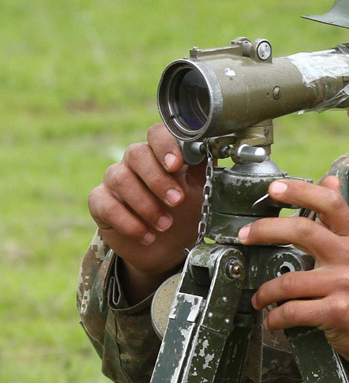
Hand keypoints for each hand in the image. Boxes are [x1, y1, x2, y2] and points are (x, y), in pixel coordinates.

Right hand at [88, 124, 204, 300]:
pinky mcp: (100, 202)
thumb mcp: (201, 189)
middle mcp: (135, 162)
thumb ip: (203, 166)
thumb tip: (213, 144)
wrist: (169, 248)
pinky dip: (128, 222)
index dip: (165, 146)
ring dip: (146, 204)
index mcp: (162, 154)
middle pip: (136, 153)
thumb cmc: (186, 213)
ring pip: (120, 178)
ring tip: (165, 225)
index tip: (176, 165)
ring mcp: (115, 180)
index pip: (156, 134)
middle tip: (177, 201)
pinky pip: (105, 204)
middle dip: (158, 179)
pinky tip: (147, 235)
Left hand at [239, 176, 348, 375]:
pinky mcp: (337, 312)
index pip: (331, 204)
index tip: (275, 189)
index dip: (301, 191)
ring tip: (260, 298)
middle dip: (266, 230)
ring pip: (289, 280)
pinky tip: (273, 320)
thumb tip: (328, 180)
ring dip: (266, 291)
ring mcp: (345, 285)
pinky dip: (276, 318)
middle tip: (245, 235)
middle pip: (303, 230)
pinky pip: (293, 311)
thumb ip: (344, 223)